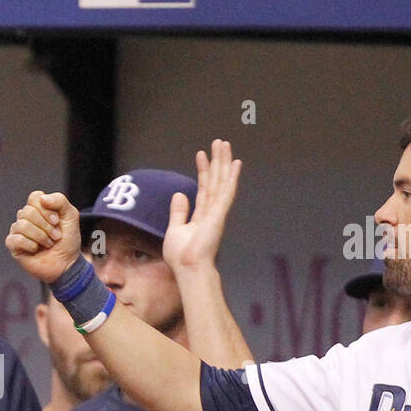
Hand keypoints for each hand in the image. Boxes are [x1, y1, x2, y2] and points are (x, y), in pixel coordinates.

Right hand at [6, 191, 81, 283]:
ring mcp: (18, 231)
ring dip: (40, 236)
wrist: (67, 264)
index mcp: (38, 208)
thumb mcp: (71, 216)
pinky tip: (36, 249)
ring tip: (48, 244)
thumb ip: (60, 201)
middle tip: (56, 236)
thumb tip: (42, 199)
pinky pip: (16, 239)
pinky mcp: (13, 245)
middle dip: (46, 226)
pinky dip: (30, 245)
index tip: (56, 221)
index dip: (46, 209)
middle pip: (28, 211)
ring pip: (22, 225)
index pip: (34, 197)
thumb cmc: (67, 240)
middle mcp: (26, 217)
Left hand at [160, 140, 242, 272]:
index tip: (201, 154)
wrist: (188, 268)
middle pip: (215, 180)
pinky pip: (226, 192)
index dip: (203, 170)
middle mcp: (212, 210)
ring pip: (221, 181)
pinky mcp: (219, 214)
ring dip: (223, 162)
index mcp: (201, 215)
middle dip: (217, 161)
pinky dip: (231, 177)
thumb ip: (178, 212)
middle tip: (218, 142)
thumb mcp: (175, 229)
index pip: (203, 187)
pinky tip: (235, 164)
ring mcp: (217, 211)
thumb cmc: (182, 256)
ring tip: (224, 144)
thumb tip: (179, 194)